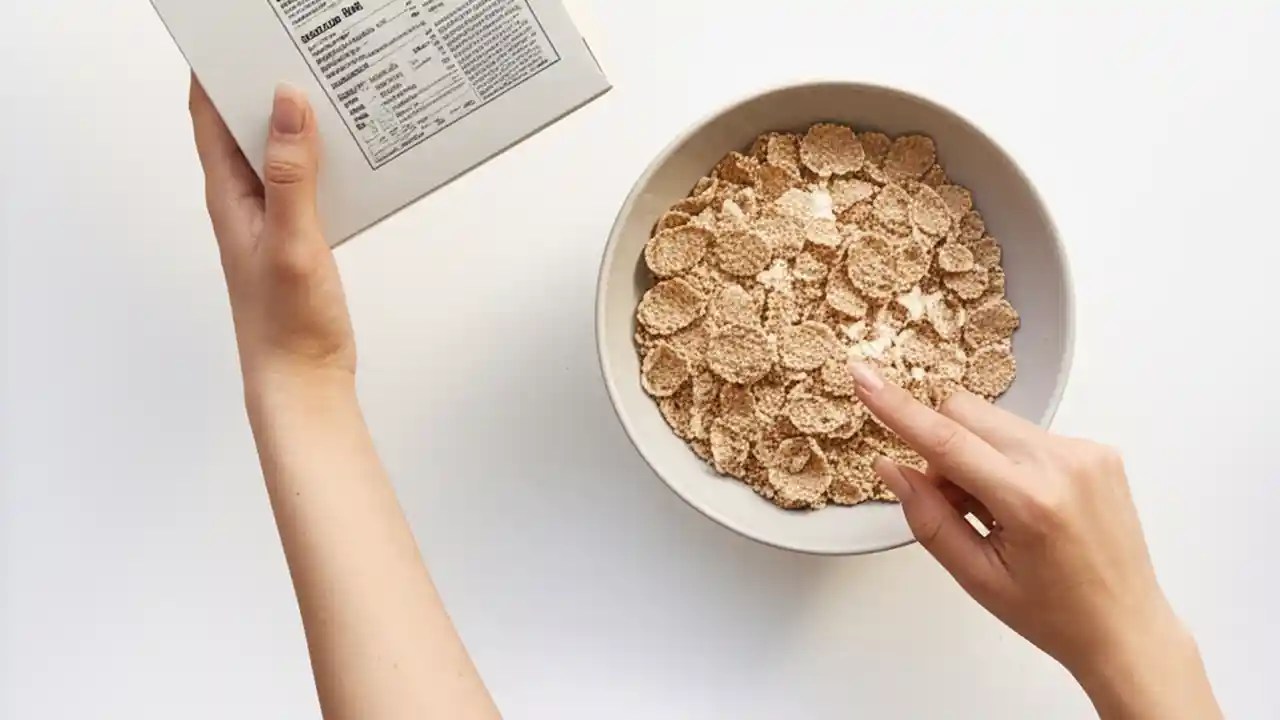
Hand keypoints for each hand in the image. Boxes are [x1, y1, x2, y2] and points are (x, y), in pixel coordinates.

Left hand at [189, 76, 354, 393]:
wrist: (303, 379)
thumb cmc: (286, 325)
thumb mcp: (292, 241)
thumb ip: (291, 173)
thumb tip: (287, 105)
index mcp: (229, 196)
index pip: (209, 115)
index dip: (218, 70)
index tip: (243, 38)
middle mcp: (245, 200)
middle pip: (246, 125)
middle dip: (267, 85)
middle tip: (301, 55)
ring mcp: (273, 215)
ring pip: (282, 150)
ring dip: (302, 122)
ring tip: (332, 92)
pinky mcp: (300, 232)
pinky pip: (308, 178)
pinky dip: (326, 158)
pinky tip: (352, 153)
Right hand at [848, 363, 1220, 719]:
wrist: (1128, 629)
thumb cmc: (1054, 615)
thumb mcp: (976, 577)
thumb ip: (927, 518)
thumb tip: (890, 467)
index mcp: (1031, 501)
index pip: (946, 440)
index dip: (897, 408)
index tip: (863, 377)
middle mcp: (1062, 463)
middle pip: (966, 414)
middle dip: (940, 449)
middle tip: (951, 503)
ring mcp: (1086, 451)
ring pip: (993, 422)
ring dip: (973, 454)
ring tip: (993, 512)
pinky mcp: (1097, 449)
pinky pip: (1025, 433)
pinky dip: (1006, 459)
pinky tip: (1023, 505)